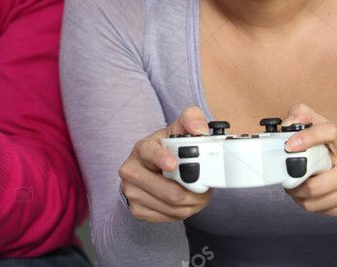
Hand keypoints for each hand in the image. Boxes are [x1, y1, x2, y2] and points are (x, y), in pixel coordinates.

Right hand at [118, 106, 213, 222]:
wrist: (148, 171)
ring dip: (192, 203)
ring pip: (172, 207)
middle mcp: (131, 170)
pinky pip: (169, 217)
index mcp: (142, 148)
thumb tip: (199, 129)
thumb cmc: (166, 149)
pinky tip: (185, 201)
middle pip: (168, 191)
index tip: (173, 163)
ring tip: (198, 193)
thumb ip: (191, 119)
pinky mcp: (137, 210)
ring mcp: (131, 192)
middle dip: (193, 192)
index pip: (149, 153)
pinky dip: (183, 211)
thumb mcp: (178, 129)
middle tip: (205, 187)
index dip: (161, 158)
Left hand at [282, 103, 336, 216]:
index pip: (329, 132)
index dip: (308, 138)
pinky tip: (311, 197)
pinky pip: (326, 211)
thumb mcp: (330, 127)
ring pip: (318, 201)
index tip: (289, 145)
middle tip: (287, 179)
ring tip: (296, 188)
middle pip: (317, 184)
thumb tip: (285, 125)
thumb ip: (305, 116)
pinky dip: (312, 205)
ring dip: (300, 197)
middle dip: (294, 184)